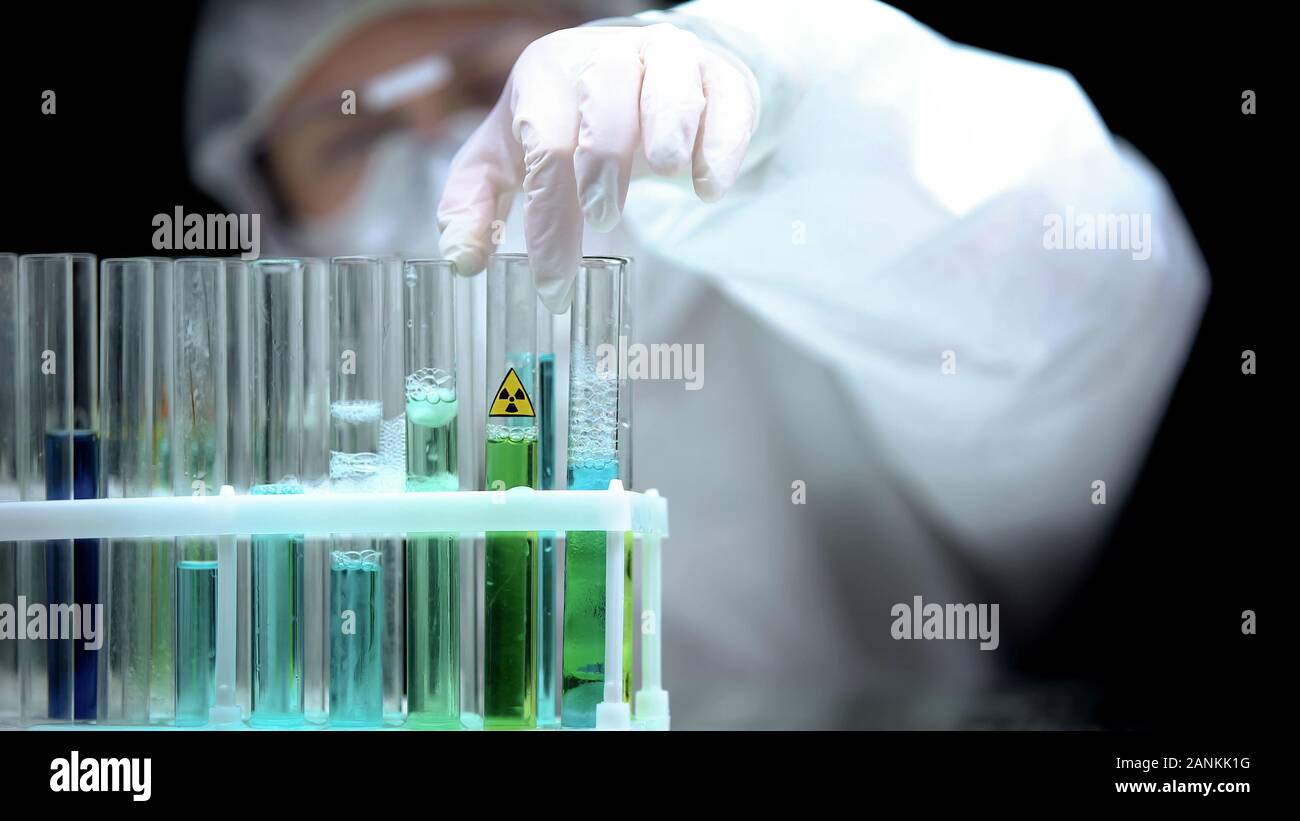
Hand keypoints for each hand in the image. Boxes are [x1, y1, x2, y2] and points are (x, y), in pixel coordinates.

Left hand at [437, 23, 759, 310]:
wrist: (644, 71)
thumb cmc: (571, 117)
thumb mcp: (511, 150)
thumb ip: (475, 202)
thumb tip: (462, 260)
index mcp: (547, 74)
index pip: (545, 144)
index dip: (550, 217)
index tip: (555, 282)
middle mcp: (607, 57)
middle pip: (605, 104)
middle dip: (604, 165)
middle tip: (603, 216)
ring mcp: (669, 61)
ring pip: (671, 91)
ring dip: (668, 140)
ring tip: (668, 176)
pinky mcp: (720, 76)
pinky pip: (727, 105)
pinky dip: (721, 149)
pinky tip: (708, 186)